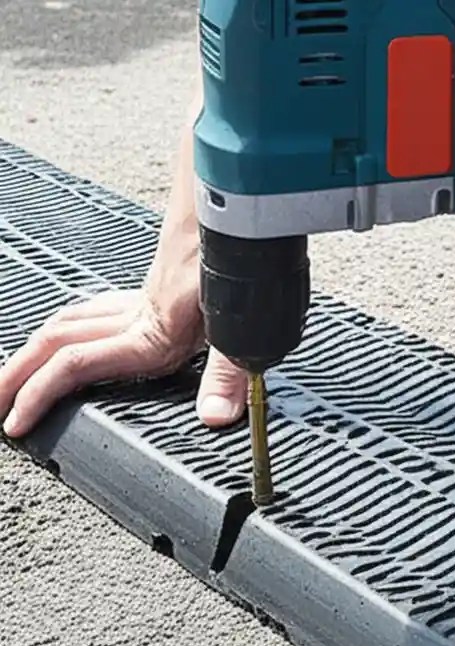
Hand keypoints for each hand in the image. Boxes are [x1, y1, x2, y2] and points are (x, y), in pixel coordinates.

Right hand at [0, 220, 246, 437]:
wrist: (241, 224)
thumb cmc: (240, 269)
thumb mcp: (241, 329)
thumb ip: (229, 375)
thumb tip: (215, 415)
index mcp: (149, 334)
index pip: (74, 364)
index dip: (38, 393)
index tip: (15, 421)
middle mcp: (134, 317)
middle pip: (53, 342)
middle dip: (15, 375)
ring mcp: (138, 303)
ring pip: (66, 321)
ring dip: (33, 349)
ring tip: (15, 377)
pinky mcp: (151, 293)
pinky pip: (91, 309)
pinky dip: (66, 326)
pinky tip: (71, 335)